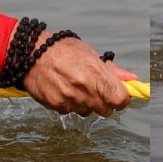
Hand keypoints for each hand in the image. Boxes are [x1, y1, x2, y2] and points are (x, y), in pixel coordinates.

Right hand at [21, 32, 135, 115]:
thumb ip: (110, 70)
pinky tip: (63, 89)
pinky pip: (71, 111)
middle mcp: (84, 89)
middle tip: (96, 90)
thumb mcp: (89, 53)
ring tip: (75, 86)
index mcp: (95, 73)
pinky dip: (70, 104)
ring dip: (86, 104)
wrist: (31, 53)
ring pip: (88, 112)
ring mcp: (70, 99)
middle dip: (105, 102)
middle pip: (106, 110)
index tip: (118, 94)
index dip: (122, 99)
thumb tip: (131, 79)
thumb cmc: (62, 49)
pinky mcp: (57, 106)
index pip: (120, 100)